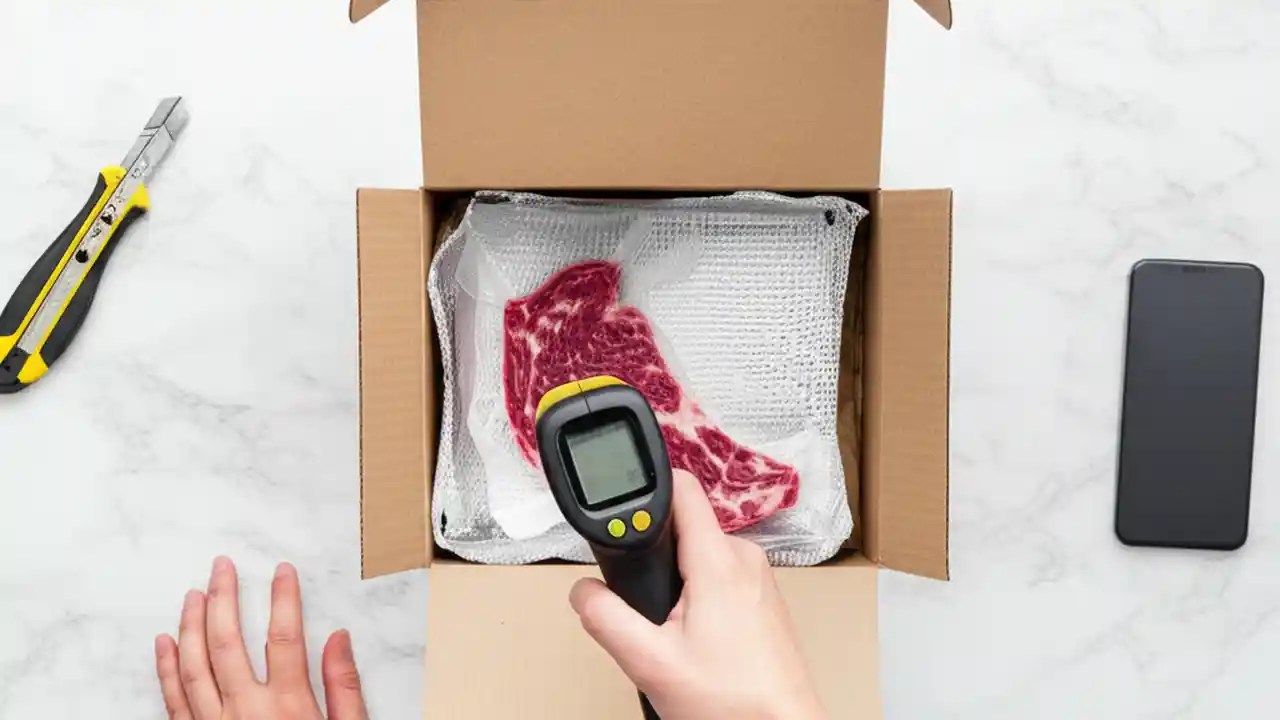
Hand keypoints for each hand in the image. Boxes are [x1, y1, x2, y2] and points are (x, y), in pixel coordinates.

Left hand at [154, 557, 368, 719]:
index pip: (284, 636)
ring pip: (193, 664)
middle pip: (227, 641)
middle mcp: (246, 711)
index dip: (283, 598)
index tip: (282, 571)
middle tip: (222, 567)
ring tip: (194, 593)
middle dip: (223, 598)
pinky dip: (166, 667)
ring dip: (191, 624)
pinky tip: (166, 641)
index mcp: (289, 706)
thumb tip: (339, 638)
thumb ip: (344, 687)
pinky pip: (173, 698)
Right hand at [569, 470, 826, 719]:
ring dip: (677, 583)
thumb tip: (582, 591)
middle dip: (655, 558)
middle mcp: (744, 558)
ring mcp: (758, 577)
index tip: (624, 510)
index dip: (647, 489)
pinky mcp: (763, 596)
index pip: (682, 487)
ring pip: (700, 555)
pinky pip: (719, 576)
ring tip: (674, 633)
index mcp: (719, 560)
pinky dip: (699, 598)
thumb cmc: (732, 702)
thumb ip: (606, 618)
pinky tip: (697, 639)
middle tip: (648, 607)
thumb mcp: (650, 662)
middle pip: (684, 527)